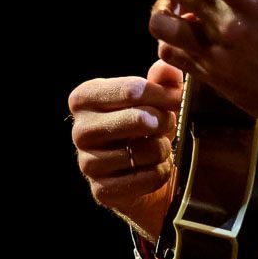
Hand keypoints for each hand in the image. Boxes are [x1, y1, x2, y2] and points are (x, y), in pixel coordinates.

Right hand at [68, 59, 184, 240]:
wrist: (137, 170)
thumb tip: (168, 67)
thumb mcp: (153, 97)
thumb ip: (162, 78)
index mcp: (84, 98)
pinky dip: (160, 173)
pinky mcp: (102, 191)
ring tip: (160, 146)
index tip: (177, 98)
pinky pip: (146, 178)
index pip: (132, 89)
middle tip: (167, 123)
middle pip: (137, 119)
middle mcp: (80, 130)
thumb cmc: (144, 125)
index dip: (162, 93)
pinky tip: (156, 167)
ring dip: (163, 148)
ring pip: (145, 151)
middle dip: (163, 120)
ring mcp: (88, 163)